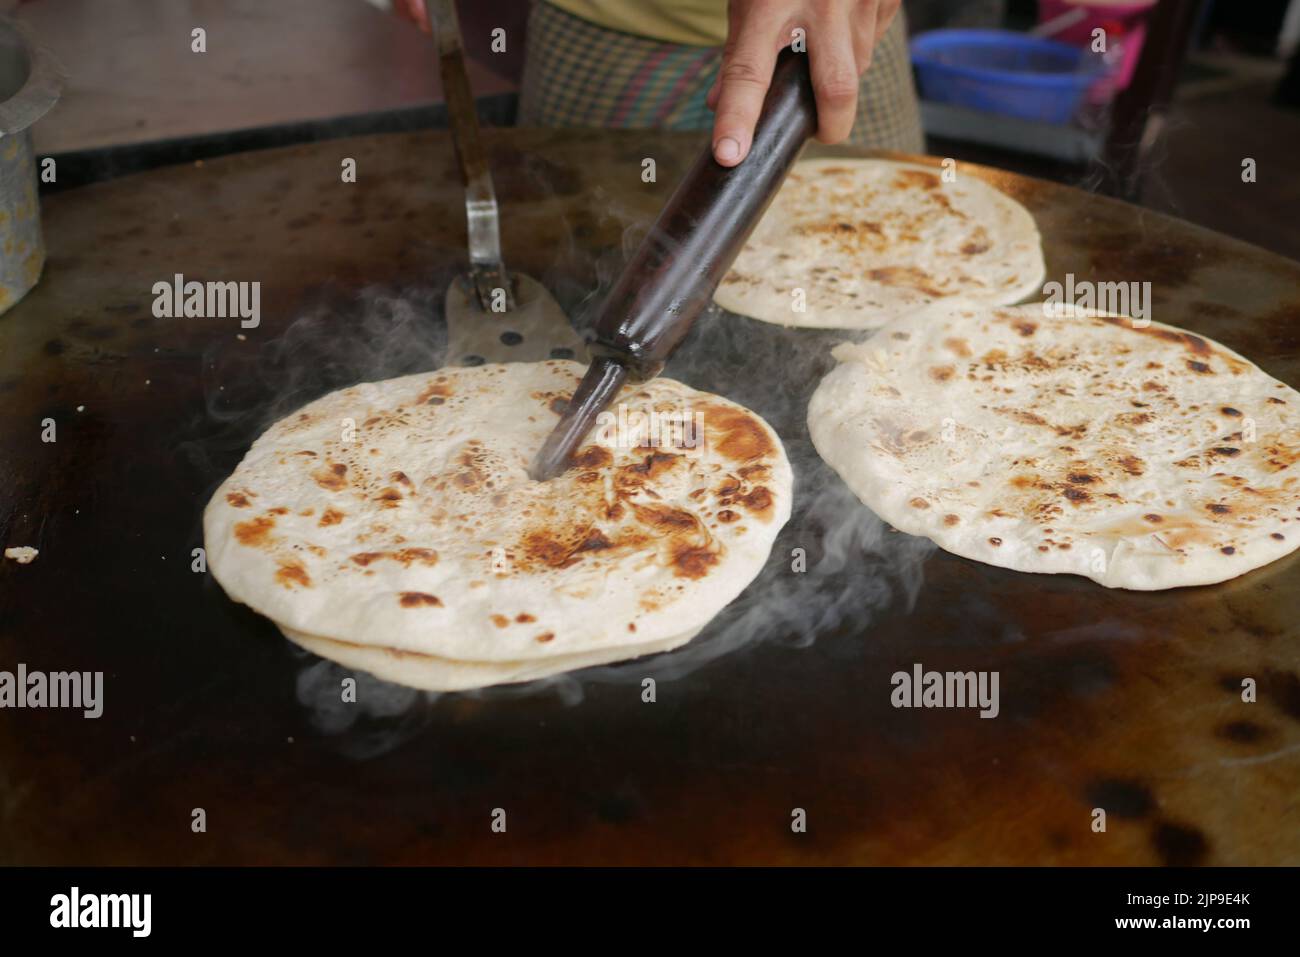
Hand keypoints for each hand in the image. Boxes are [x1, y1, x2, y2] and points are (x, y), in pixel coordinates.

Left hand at [707, 0, 900, 165]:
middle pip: (836, 89)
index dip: (737, 118)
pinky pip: (874, 41)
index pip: (747, 73)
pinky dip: (857, 46)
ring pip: (858, 67)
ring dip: (841, 76)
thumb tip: (720, 105)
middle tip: (819, 133)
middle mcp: (818, 4)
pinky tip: (842, 25)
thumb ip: (738, 50)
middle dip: (831, 125)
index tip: (730, 154)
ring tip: (822, 52)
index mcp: (768, 3)